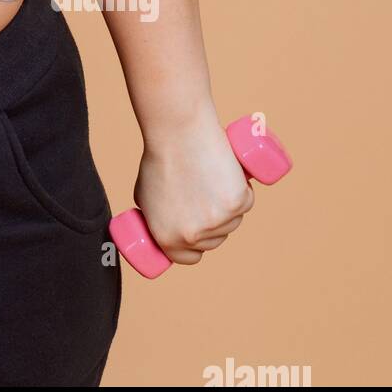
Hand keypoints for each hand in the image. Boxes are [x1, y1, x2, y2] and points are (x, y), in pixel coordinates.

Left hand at [132, 116, 254, 265]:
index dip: (193, 246)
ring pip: (233, 222)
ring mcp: (216, 221)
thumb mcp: (145, 196)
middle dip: (212, 224)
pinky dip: (242, 191)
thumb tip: (161, 231)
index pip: (188, 259)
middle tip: (202, 194)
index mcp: (167, 238)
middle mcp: (192, 235)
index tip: (196, 231)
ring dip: (228, 207)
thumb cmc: (160, 159)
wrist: (177, 132)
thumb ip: (155, 219)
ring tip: (211, 178)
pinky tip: (229, 174)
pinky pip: (246, 203)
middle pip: (213, 241)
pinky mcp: (236, 202)